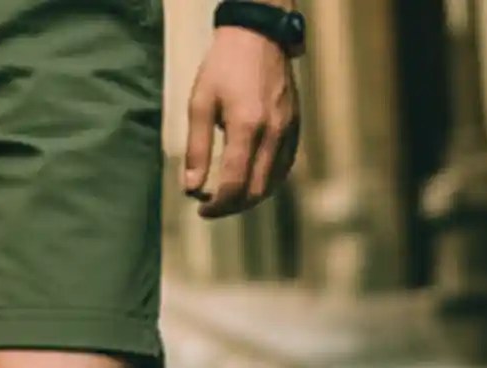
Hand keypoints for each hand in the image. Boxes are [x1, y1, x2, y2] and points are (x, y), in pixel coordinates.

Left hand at [184, 27, 299, 218]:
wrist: (259, 38)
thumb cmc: (223, 68)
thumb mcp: (200, 104)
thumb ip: (196, 149)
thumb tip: (191, 188)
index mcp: (247, 127)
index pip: (235, 184)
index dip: (217, 205)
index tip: (201, 209)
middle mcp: (274, 133)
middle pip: (257, 191)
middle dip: (232, 207)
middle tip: (210, 208)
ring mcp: (289, 131)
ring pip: (274, 183)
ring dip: (250, 198)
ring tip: (226, 198)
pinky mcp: (296, 127)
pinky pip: (284, 167)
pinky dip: (266, 182)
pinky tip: (248, 181)